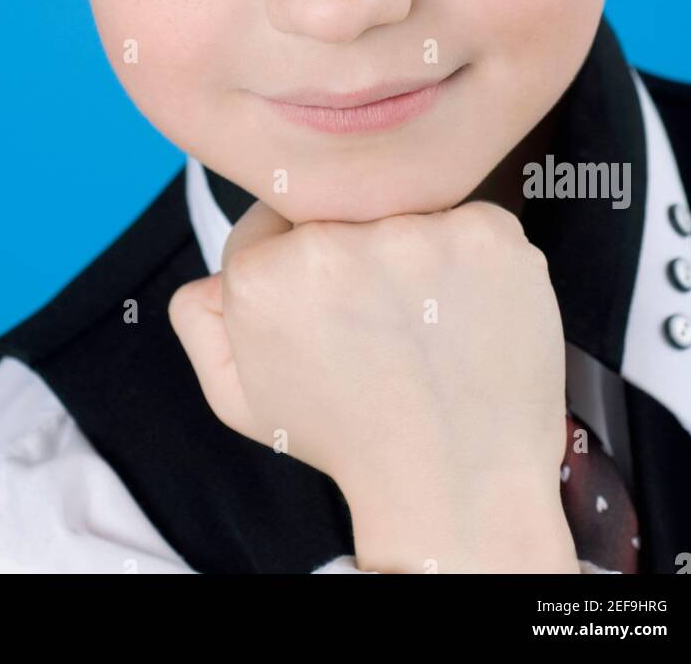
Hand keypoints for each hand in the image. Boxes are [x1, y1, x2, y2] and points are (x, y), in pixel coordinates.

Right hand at [168, 198, 576, 571]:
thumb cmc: (348, 435)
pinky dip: (474, 260)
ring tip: (426, 324)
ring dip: (415, 254)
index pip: (274, 217)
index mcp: (262, 275)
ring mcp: (419, 235)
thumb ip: (200, 318)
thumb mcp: (239, 395)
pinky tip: (468, 313)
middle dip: (356, 253)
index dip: (300, 262)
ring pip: (406, 211)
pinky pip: (474, 218)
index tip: (326, 309)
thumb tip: (212, 266)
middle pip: (341, 209)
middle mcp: (334, 244)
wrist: (457, 482)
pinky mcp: (489, 235)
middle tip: (378, 320)